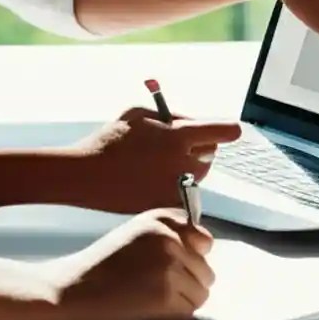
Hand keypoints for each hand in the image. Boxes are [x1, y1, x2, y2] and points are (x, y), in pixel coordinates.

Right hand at [44, 208, 214, 319]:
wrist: (67, 293)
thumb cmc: (100, 268)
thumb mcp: (135, 235)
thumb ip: (170, 234)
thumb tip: (207, 246)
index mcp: (160, 220)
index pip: (203, 239)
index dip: (193, 257)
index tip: (175, 266)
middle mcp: (169, 240)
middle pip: (206, 271)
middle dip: (187, 283)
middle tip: (154, 289)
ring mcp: (169, 268)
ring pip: (200, 293)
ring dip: (181, 302)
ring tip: (149, 300)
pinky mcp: (166, 297)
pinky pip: (188, 313)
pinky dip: (172, 318)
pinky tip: (147, 311)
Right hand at [74, 108, 241, 212]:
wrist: (85, 176)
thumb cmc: (110, 140)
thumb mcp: (139, 114)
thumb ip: (169, 117)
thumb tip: (189, 125)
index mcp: (179, 137)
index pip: (222, 131)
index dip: (228, 129)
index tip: (232, 130)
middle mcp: (184, 163)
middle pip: (210, 153)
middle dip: (200, 147)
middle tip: (176, 145)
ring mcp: (177, 187)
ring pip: (198, 174)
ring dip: (188, 167)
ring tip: (159, 163)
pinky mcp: (168, 205)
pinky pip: (183, 192)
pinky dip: (175, 186)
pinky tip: (151, 180)